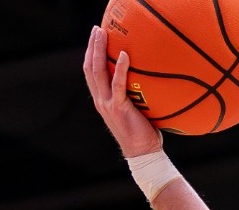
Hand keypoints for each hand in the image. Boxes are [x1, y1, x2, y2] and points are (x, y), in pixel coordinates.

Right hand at [83, 25, 163, 157]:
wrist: (142, 152)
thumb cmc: (144, 132)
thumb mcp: (136, 110)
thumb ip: (134, 95)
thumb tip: (148, 79)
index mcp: (102, 100)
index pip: (91, 73)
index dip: (90, 54)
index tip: (95, 38)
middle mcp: (100, 100)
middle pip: (90, 68)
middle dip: (92, 46)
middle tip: (96, 29)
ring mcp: (107, 104)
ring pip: (97, 72)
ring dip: (99, 50)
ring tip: (103, 34)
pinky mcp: (118, 108)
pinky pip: (117, 84)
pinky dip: (120, 68)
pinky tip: (125, 54)